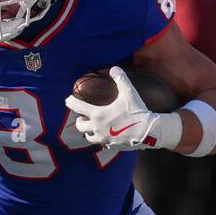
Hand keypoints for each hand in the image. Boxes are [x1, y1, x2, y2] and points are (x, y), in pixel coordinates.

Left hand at [64, 66, 179, 150]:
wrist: (147, 132)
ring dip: (88, 132)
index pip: (78, 107)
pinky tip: (104, 136)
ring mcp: (103, 139)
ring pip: (88, 137)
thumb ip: (121, 79)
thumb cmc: (136, 112)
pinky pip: (101, 144)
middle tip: (81, 117)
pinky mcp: (110, 146)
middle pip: (80, 126)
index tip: (68, 100)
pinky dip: (100, 139)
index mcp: (98, 114)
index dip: (71, 102)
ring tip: (91, 127)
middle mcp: (97, 128)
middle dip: (79, 121)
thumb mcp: (129, 93)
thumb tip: (114, 68)